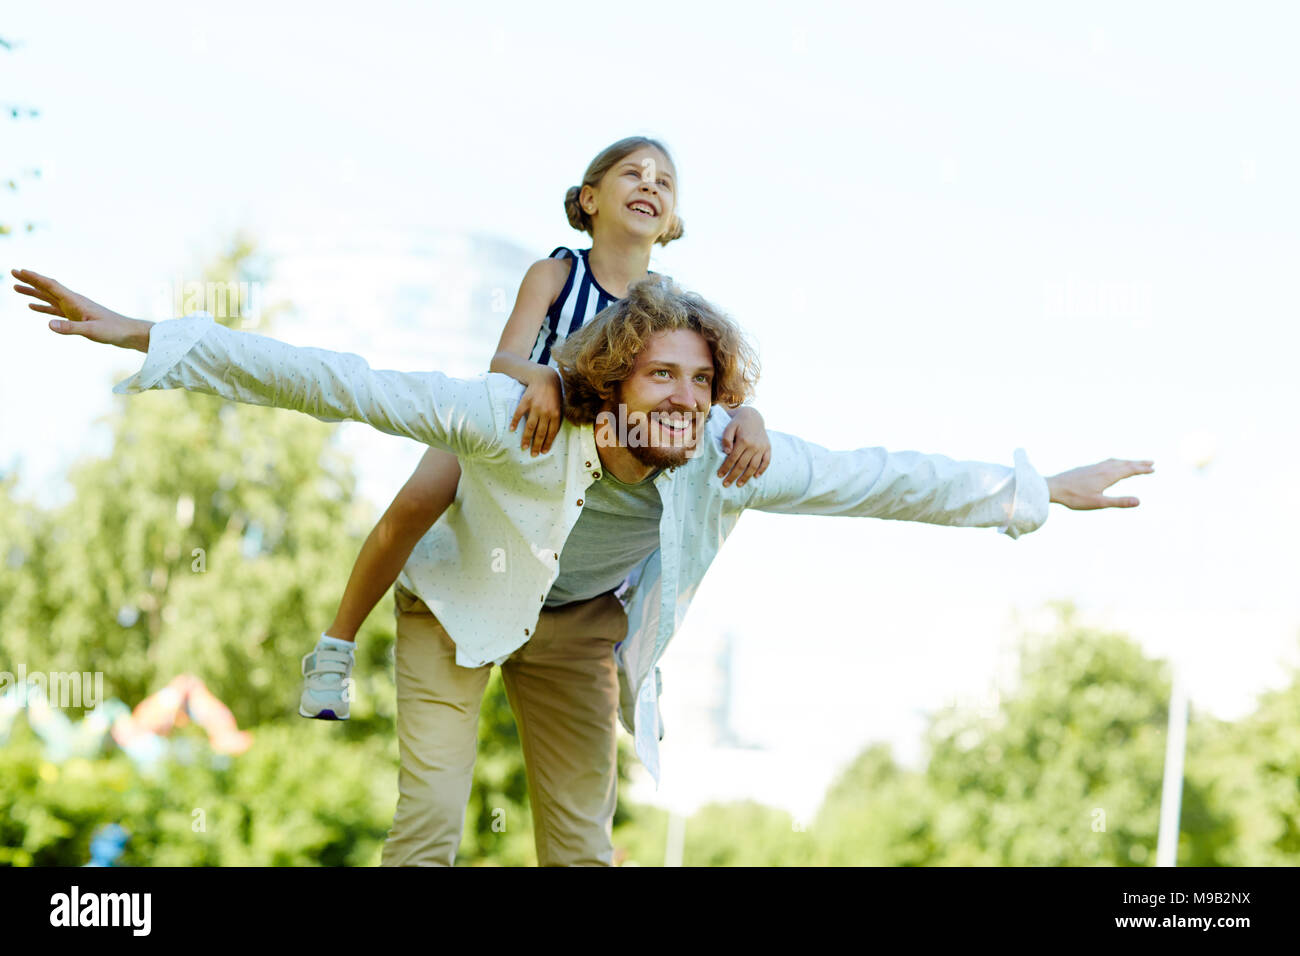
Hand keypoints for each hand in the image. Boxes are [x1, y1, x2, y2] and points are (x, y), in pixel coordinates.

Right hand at [11, 268, 151, 350]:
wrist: (129, 334)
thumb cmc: (113, 331)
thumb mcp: (92, 331)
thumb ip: (70, 328)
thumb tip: (48, 324)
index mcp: (75, 301)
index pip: (51, 286)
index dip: (35, 278)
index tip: (20, 271)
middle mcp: (73, 302)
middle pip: (47, 288)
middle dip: (30, 281)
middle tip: (12, 273)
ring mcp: (74, 309)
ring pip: (49, 297)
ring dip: (32, 292)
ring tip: (15, 288)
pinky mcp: (77, 317)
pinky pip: (55, 309)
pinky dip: (42, 307)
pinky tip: (32, 307)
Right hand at [510, 365, 562, 455]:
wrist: (545, 377)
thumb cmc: (553, 393)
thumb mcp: (559, 405)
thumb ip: (555, 418)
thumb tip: (552, 434)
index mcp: (555, 413)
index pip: (551, 432)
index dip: (547, 443)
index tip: (543, 452)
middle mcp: (546, 411)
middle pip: (540, 432)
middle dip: (537, 445)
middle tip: (533, 454)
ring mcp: (535, 406)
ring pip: (530, 426)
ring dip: (526, 438)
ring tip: (524, 447)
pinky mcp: (526, 401)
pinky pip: (519, 414)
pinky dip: (515, 422)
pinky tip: (512, 430)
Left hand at [718, 405, 770, 486]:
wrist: (753, 416)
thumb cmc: (738, 423)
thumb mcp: (729, 427)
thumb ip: (726, 439)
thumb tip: (726, 452)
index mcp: (743, 440)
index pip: (732, 458)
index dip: (725, 468)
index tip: (719, 475)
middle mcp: (754, 446)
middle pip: (742, 465)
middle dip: (733, 476)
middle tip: (726, 484)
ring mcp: (762, 448)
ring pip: (754, 466)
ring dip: (746, 477)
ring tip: (739, 484)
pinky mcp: (768, 448)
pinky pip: (766, 462)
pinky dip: (762, 470)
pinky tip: (755, 477)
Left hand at [1046, 458, 1154, 509]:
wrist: (1053, 488)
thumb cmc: (1075, 498)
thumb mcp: (1099, 503)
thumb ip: (1119, 502)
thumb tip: (1139, 501)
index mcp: (1108, 475)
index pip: (1129, 470)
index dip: (1142, 469)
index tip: (1153, 469)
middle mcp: (1102, 468)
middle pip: (1124, 463)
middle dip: (1138, 463)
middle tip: (1151, 462)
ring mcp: (1094, 467)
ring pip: (1115, 461)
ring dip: (1127, 461)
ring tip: (1135, 463)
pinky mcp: (1087, 468)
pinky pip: (1106, 462)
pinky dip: (1115, 461)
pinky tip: (1112, 465)